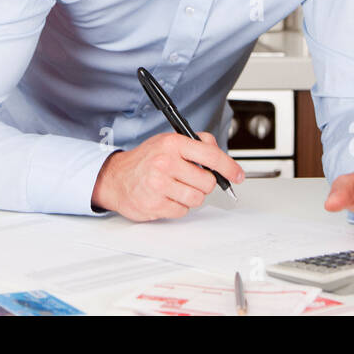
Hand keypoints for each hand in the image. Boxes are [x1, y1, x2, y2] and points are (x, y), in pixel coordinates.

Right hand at [91, 131, 244, 221]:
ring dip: (191, 196)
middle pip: (207, 182)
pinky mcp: (155, 204)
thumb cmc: (145, 160)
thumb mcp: (169, 142)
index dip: (229, 167)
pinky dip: (178, 206)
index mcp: (172, 143)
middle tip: (190, 179)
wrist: (116, 177)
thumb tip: (220, 155)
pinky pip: (182, 211)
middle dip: (203, 183)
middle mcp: (165, 162)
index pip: (211, 155)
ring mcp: (159, 185)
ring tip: (176, 188)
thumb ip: (197, 144)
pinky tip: (166, 196)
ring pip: (197, 198)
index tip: (238, 175)